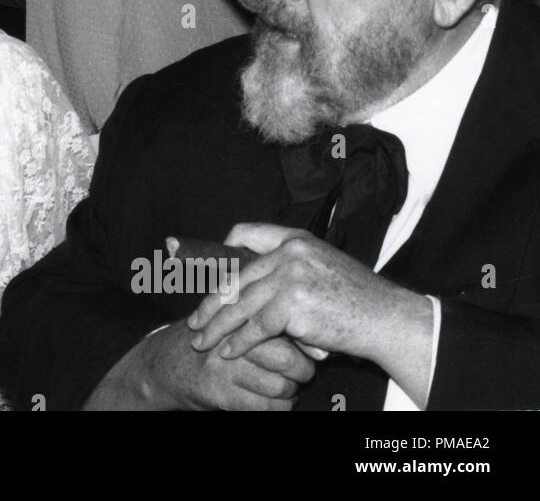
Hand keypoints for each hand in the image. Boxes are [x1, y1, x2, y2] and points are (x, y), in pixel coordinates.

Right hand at [86, 321, 313, 409]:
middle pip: (286, 359)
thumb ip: (256, 322)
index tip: (310, 351)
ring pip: (280, 387)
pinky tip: (274, 402)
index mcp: (236, 319)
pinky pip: (265, 407)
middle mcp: (230, 341)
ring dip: (290, 393)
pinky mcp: (220, 394)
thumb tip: (304, 329)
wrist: (159, 367)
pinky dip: (278, 408)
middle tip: (302, 372)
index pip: (282, 330)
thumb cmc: (201, 342)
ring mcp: (224, 369)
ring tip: (287, 388)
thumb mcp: (224, 321)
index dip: (304, 344)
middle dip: (303, 370)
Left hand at [186, 223, 432, 389]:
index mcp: (296, 240)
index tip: (207, 272)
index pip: (247, 233)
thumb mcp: (323, 268)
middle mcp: (290, 253)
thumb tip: (254, 287)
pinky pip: (256, 327)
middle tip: (195, 320)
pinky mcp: (293, 304)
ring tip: (202, 341)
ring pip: (240, 304)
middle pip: (236, 277)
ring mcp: (291, 277)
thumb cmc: (359, 300)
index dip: (222, 250)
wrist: (389, 319)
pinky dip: (239, 342)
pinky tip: (228, 352)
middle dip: (211, 303)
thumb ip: (291, 270)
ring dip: (217, 326)